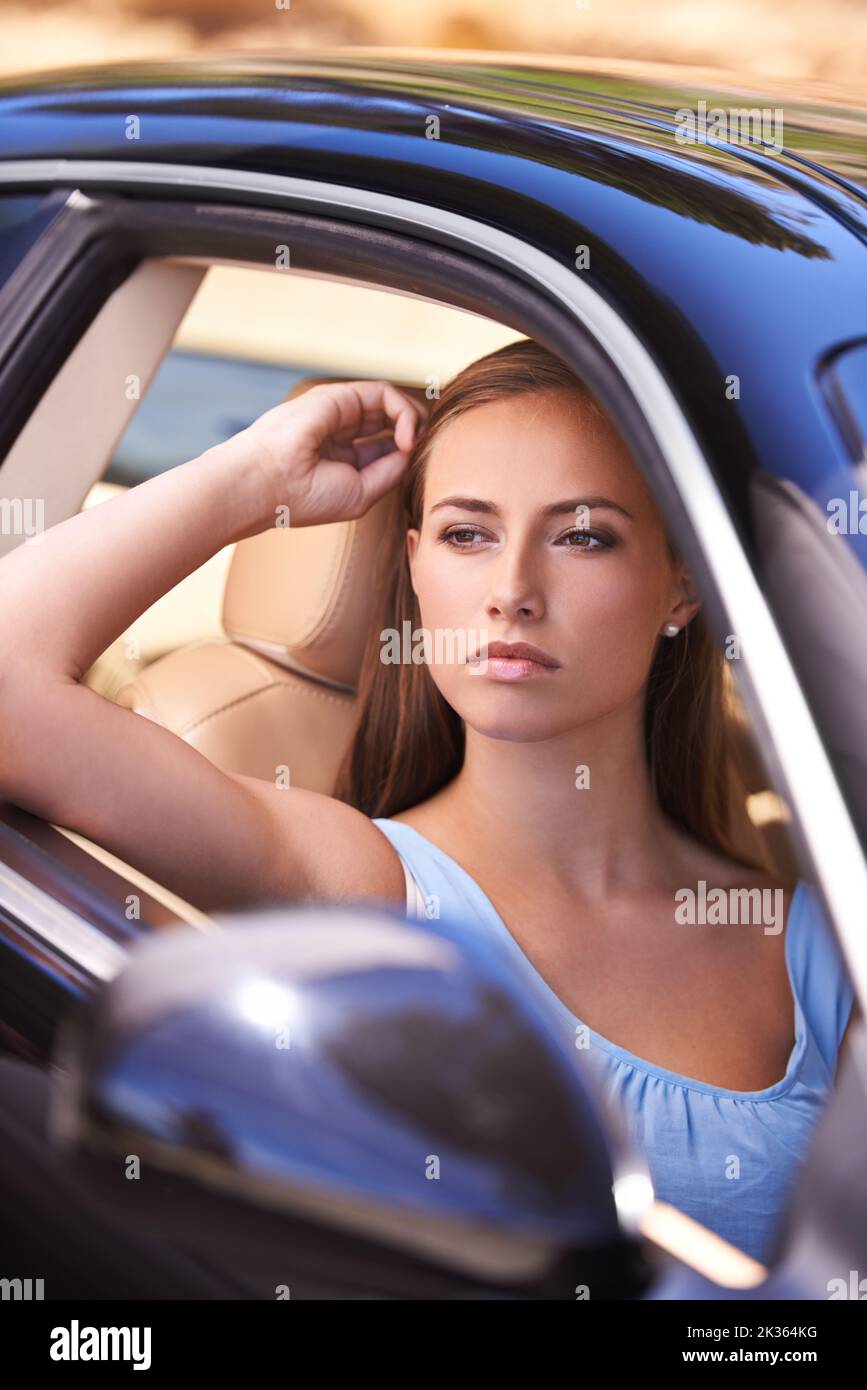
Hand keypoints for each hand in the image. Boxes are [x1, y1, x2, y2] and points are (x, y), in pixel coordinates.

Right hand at [235, 380, 429, 528]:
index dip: (410, 454)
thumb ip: (390, 470)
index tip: (420, 469)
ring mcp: (342, 412)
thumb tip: (413, 451)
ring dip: (414, 422)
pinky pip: (384, 394)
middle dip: (417, 434)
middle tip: (425, 451)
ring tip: (413, 444)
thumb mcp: (361, 492)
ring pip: (392, 405)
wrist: (267, 483)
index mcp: (344, 458)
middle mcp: (344, 432)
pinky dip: (403, 412)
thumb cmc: (306, 496)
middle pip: (393, 422)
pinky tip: (404, 435)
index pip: (389, 447)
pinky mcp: (340, 396)